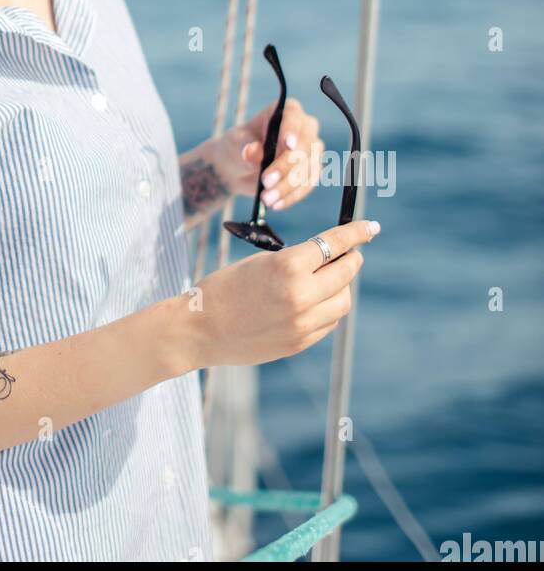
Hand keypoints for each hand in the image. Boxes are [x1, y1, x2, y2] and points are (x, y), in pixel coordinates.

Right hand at [186, 218, 377, 368]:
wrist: (200, 329)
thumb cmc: (225, 287)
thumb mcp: (260, 262)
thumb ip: (296, 261)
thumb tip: (330, 260)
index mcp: (287, 267)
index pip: (334, 244)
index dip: (356, 233)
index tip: (370, 227)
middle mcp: (300, 296)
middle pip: (345, 274)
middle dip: (351, 260)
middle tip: (351, 254)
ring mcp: (302, 324)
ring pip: (342, 301)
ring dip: (340, 287)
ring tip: (325, 280)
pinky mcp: (299, 343)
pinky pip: (327, 322)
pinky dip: (326, 308)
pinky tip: (311, 302)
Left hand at [231, 94, 324, 210]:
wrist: (237, 168)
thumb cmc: (237, 147)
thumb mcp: (235, 143)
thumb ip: (245, 146)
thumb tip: (254, 152)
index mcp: (285, 111)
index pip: (294, 116)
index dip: (293, 129)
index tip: (288, 145)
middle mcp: (303, 128)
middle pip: (305, 145)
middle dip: (286, 166)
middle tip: (265, 182)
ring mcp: (310, 150)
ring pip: (308, 168)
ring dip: (288, 186)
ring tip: (267, 199)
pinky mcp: (310, 171)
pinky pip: (308, 185)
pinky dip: (292, 196)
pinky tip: (276, 204)